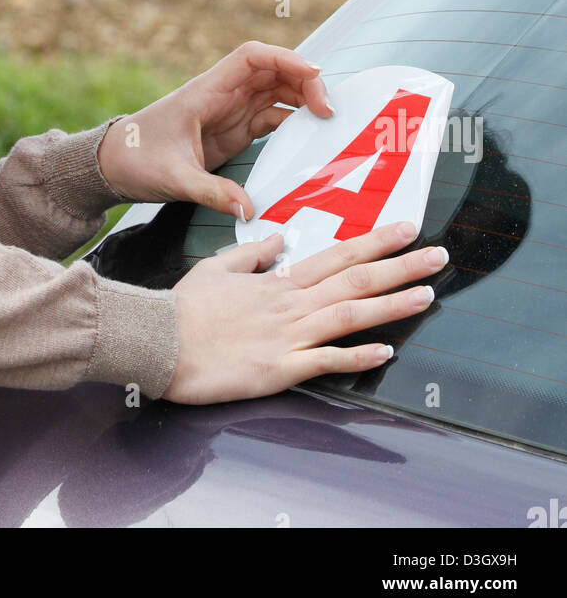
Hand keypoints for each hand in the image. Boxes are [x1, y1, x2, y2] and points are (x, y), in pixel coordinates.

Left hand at [97, 40, 331, 215]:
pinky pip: (271, 116)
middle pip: (273, 71)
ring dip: (303, 99)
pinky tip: (311, 135)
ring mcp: (230, 111)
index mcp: (207, 91)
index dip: (285, 58)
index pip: (251, 57)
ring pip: (276, 91)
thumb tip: (248, 209)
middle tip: (330, 110)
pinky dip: (293, 121)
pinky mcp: (234, 129)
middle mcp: (222, 94)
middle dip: (305, 81)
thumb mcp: (173, 178)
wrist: (115, 165)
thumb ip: (211, 192)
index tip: (314, 72)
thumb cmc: (137, 160)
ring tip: (329, 120)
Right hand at [162, 220, 447, 404]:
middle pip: (356, 281)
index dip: (376, 242)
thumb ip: (253, 253)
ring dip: (393, 306)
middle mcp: (291, 304)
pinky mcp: (278, 369)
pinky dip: (357, 357)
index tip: (408, 229)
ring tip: (428, 296)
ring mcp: (287, 336)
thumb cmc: (184, 307)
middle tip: (439, 256)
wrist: (158, 341)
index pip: (338, 255)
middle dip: (401, 267)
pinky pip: (325, 361)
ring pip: (350, 315)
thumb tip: (280, 238)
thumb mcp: (216, 267)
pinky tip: (386, 353)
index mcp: (279, 280)